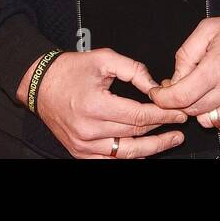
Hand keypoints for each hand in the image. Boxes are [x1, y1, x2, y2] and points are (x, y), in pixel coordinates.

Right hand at [17, 48, 187, 158]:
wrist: (40, 83)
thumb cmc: (69, 70)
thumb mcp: (103, 59)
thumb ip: (133, 70)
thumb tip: (155, 87)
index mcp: (95, 105)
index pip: (139, 116)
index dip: (162, 116)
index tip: (177, 114)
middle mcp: (89, 129)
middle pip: (136, 136)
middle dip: (161, 131)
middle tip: (179, 128)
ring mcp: (83, 145)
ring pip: (126, 153)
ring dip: (151, 149)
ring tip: (168, 142)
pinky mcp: (79, 152)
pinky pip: (110, 161)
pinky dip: (129, 158)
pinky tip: (143, 152)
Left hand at [150, 4, 219, 132]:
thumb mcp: (208, 29)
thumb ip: (186, 55)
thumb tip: (175, 79)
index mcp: (218, 67)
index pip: (182, 96)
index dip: (164, 98)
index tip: (159, 93)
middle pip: (193, 110)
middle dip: (180, 100)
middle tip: (182, 86)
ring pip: (210, 122)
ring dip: (200, 110)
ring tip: (205, 91)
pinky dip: (218, 117)